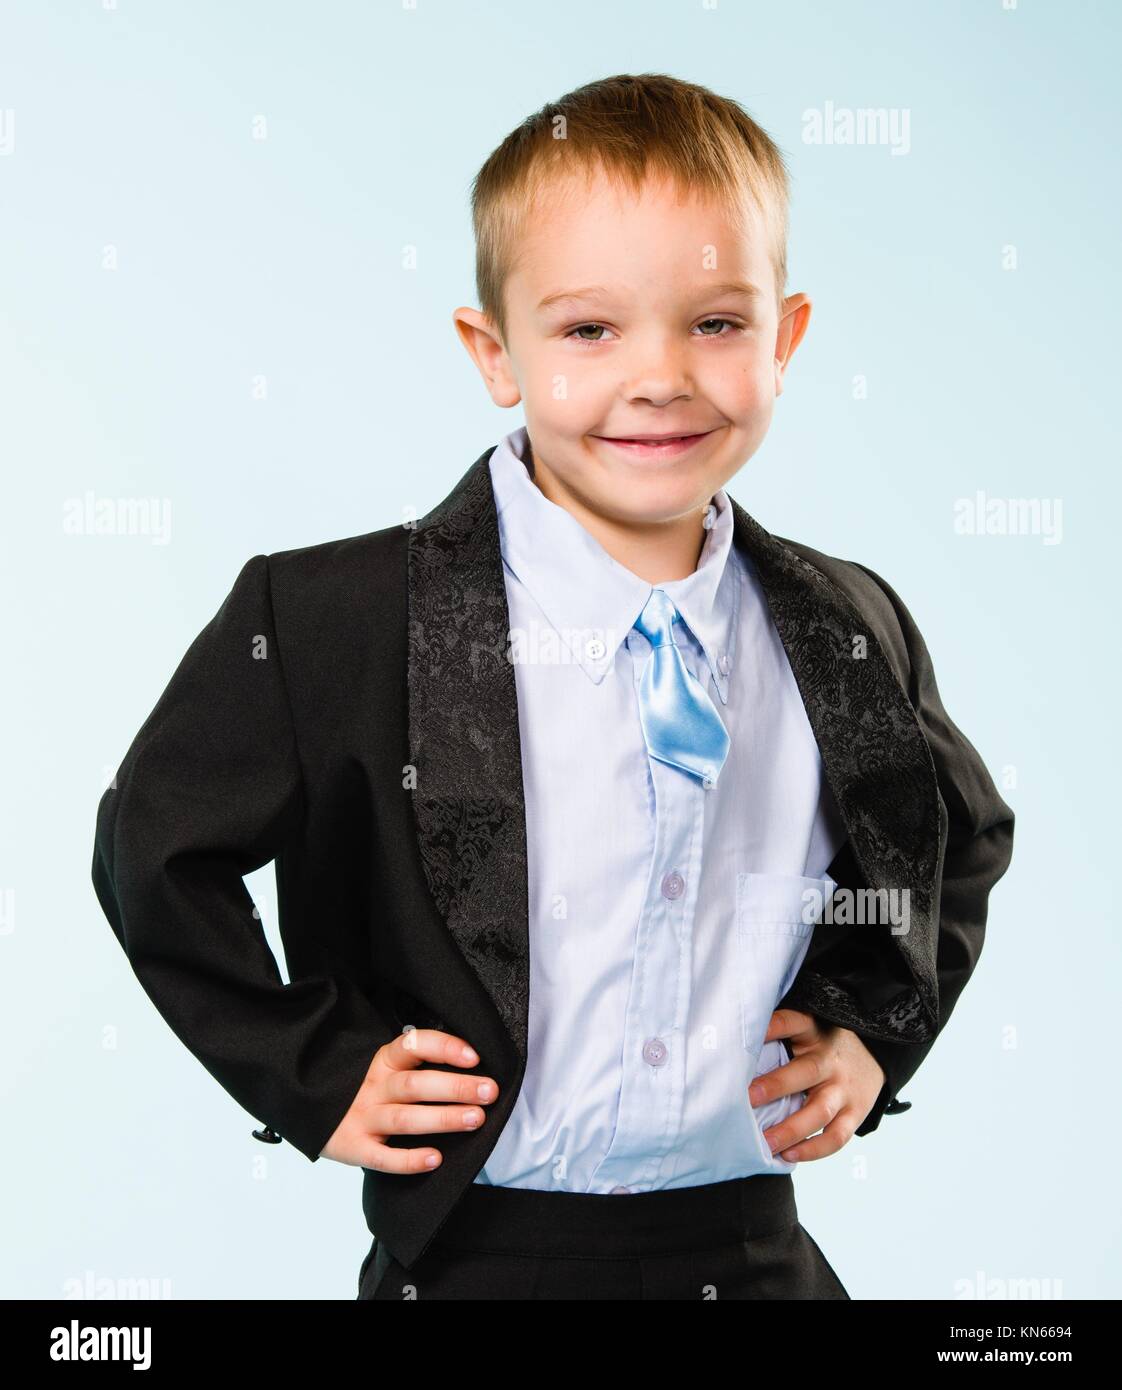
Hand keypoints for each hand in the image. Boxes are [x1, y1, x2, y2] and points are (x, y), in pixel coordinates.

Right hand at [319, 1029, 499, 1170]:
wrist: (314, 1113)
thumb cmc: (368, 1091)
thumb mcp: (387, 1069)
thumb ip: (419, 1067)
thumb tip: (473, 1067)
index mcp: (384, 1061)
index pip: (414, 1046)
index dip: (444, 1048)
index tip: (474, 1057)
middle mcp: (373, 1087)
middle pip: (415, 1084)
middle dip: (456, 1087)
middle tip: (489, 1091)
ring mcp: (362, 1118)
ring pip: (404, 1119)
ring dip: (442, 1118)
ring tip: (475, 1119)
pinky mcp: (354, 1149)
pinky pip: (383, 1158)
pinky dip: (410, 1160)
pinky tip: (436, 1159)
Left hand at [748, 1008, 885, 1161]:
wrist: (875, 1052)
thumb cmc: (822, 1044)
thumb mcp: (806, 1030)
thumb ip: (779, 1036)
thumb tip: (731, 1046)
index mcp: (814, 1032)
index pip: (792, 1023)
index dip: (771, 1028)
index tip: (745, 1036)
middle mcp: (829, 1060)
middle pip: (806, 1072)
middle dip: (775, 1086)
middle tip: (747, 1099)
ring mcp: (844, 1089)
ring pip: (819, 1111)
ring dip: (790, 1130)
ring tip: (764, 1143)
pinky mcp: (855, 1113)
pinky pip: (836, 1137)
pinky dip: (813, 1150)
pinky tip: (788, 1154)